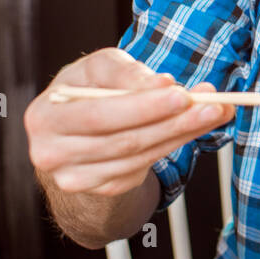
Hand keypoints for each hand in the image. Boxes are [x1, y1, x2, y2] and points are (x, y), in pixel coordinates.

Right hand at [24, 48, 234, 198]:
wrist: (75, 130)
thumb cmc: (90, 90)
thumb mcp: (102, 69)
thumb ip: (128, 73)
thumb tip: (164, 85)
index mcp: (44, 115)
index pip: (97, 114)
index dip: (141, 106)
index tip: (181, 95)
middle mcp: (51, 153)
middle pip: (122, 141)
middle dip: (172, 123)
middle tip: (213, 106)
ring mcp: (74, 178)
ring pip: (139, 157)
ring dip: (182, 134)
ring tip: (215, 112)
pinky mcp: (98, 189)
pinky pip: (142, 169)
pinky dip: (173, 146)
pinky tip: (193, 128)